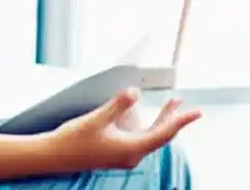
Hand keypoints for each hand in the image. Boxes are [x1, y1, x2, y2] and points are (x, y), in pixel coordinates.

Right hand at [43, 88, 200, 171]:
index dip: (181, 120)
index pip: (164, 133)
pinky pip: (140, 137)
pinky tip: (145, 113)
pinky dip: (148, 124)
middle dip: (175, 118)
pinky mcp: (116, 152)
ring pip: (151, 136)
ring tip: (173, 102)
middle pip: (161, 135)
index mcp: (131, 149)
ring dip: (162, 119)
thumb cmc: (74, 140)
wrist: (53, 156)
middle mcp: (131, 155)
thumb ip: (118, 105)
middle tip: (190, 106)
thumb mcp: (97, 118)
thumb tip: (136, 93)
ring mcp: (124, 155)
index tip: (197, 112)